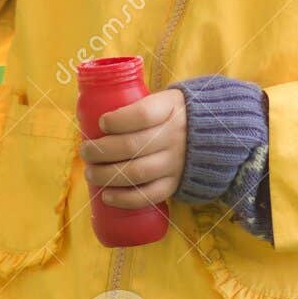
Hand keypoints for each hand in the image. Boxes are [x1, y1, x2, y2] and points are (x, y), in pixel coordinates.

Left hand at [79, 88, 186, 208]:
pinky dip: (125, 199)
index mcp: (169, 109)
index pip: (142, 115)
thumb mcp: (164, 100)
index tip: (101, 122)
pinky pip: (149, 195)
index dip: (118, 120)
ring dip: (106, 175)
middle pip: (132, 146)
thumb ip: (136, 105)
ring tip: (90, 173)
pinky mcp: (173, 184)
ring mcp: (174, 163)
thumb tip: (90, 113)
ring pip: (136, 172)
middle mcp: (173, 137)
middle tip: (85, 152)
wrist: (212, 135)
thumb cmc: (172, 115)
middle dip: (100, 151)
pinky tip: (106, 196)